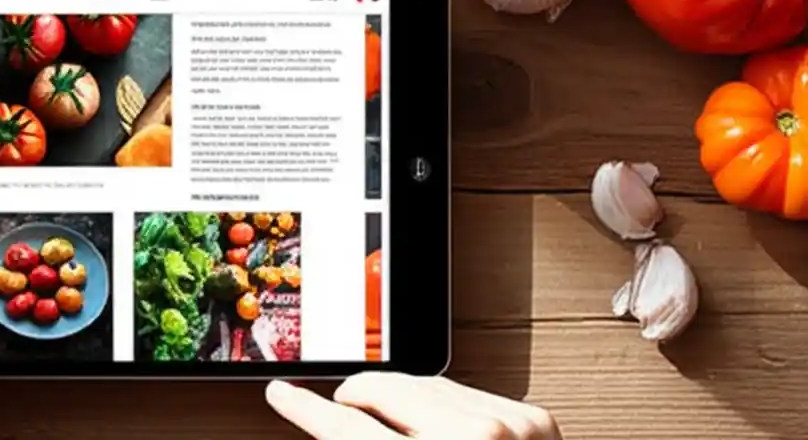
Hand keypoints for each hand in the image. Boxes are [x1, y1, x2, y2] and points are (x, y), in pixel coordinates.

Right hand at [266, 374, 560, 438]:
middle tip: (331, 408)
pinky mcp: (533, 419)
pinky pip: (464, 392)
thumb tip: (336, 432)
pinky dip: (439, 404)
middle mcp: (476, 438)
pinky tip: (429, 422)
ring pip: (422, 383)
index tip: (285, 394)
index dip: (306, 410)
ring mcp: (511, 424)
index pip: (347, 428)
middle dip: (352, 397)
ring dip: (394, 397)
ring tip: (379, 417)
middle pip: (383, 391)